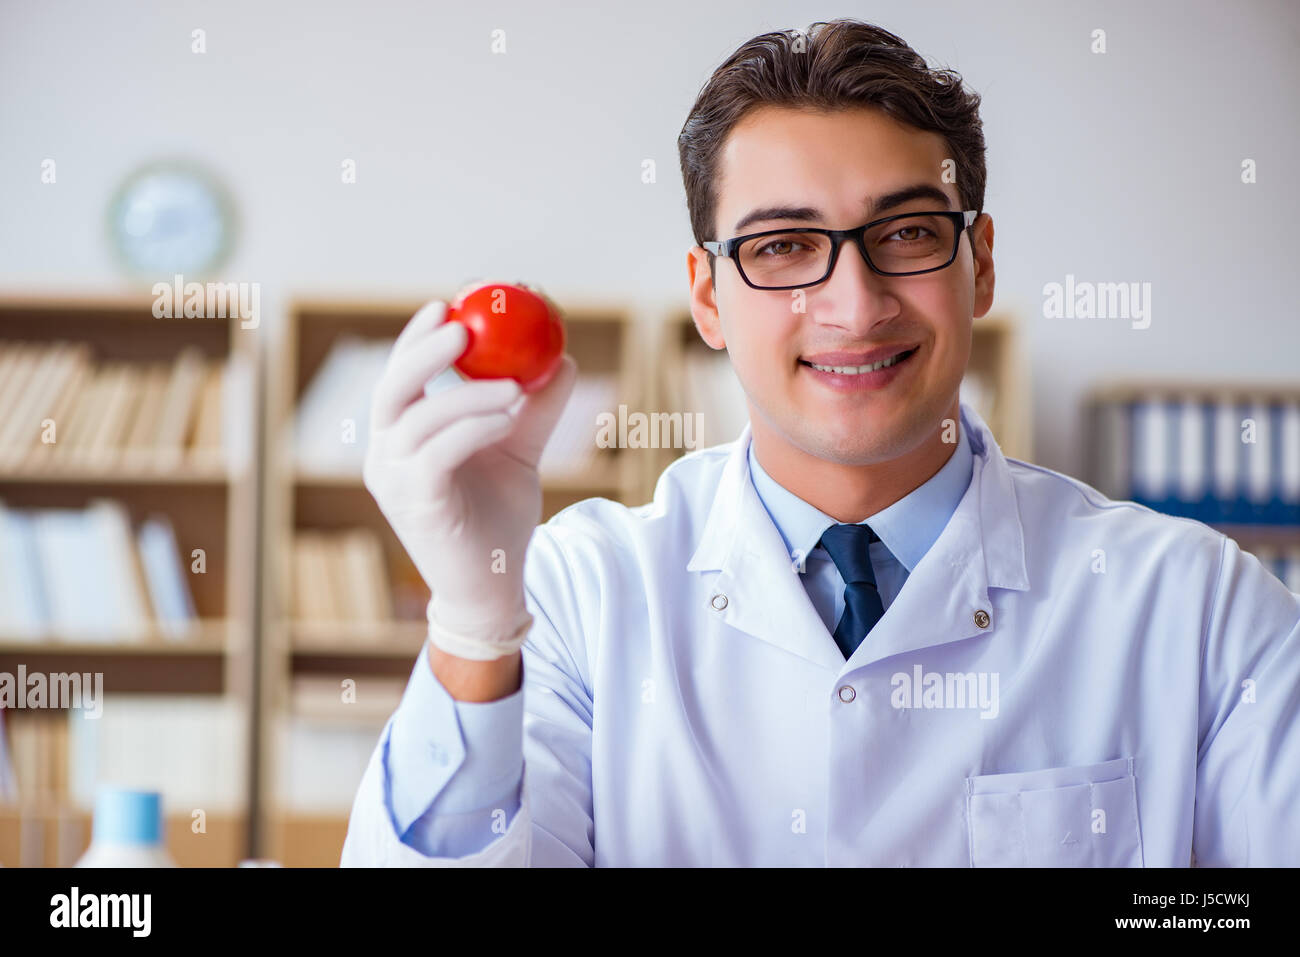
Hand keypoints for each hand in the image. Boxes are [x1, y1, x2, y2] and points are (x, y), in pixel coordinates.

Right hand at [363, 294, 577, 640]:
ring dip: (466, 393)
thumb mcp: (519, 452)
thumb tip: (563, 359)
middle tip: (462, 326)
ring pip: (419, 419)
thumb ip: (535, 409)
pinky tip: (507, 415)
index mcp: (401, 438)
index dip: (415, 339)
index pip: (398, 377)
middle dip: (423, 352)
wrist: (493, 583)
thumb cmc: (497, 517)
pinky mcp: (416, 504)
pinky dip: (472, 427)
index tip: (446, 306)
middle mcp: (387, 456)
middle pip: (391, 389)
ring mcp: (395, 481)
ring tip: (513, 385)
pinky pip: (438, 453)